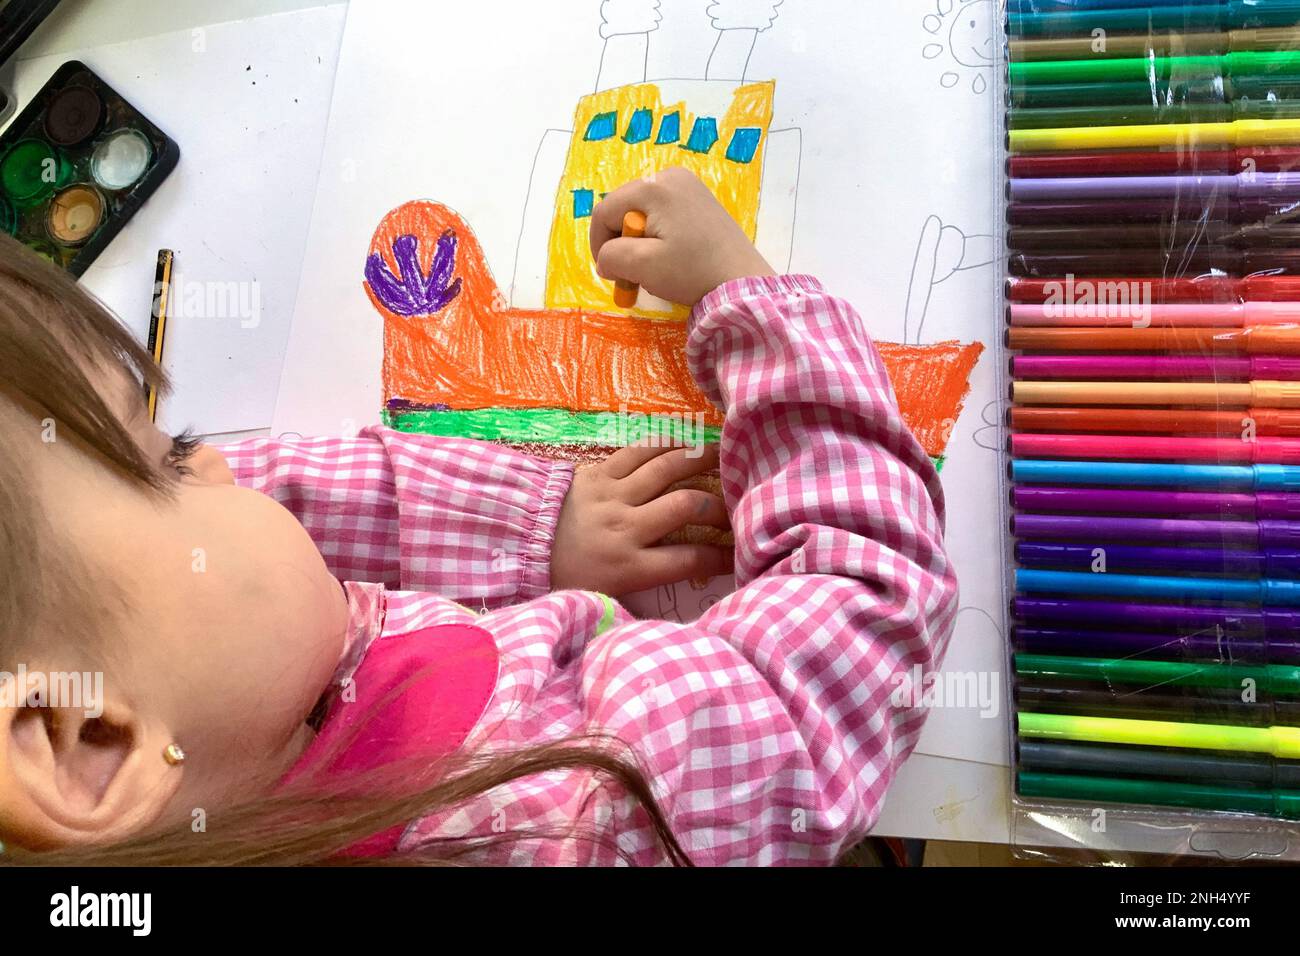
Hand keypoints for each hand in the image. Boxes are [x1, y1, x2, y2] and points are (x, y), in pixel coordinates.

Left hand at [550, 443, 732, 595]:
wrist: (513, 546)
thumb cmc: (562, 578)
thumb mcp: (602, 599)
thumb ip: (640, 598)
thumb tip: (675, 605)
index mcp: (627, 566)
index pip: (689, 561)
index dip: (721, 558)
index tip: (737, 556)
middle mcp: (625, 527)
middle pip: (685, 507)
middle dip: (718, 506)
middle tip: (735, 504)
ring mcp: (611, 495)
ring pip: (666, 469)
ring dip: (700, 460)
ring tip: (724, 456)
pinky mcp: (596, 472)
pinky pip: (638, 451)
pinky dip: (665, 444)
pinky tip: (685, 442)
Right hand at [589, 167, 774, 306]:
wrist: (742, 282)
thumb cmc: (692, 272)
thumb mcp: (644, 266)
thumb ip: (612, 256)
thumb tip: (605, 258)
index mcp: (654, 187)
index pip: (606, 211)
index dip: (599, 244)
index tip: (609, 274)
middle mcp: (670, 176)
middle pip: (624, 208)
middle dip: (621, 242)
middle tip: (632, 273)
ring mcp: (688, 185)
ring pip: (642, 212)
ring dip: (639, 241)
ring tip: (654, 267)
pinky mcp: (700, 199)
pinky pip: (663, 213)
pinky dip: (658, 235)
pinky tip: (671, 255)